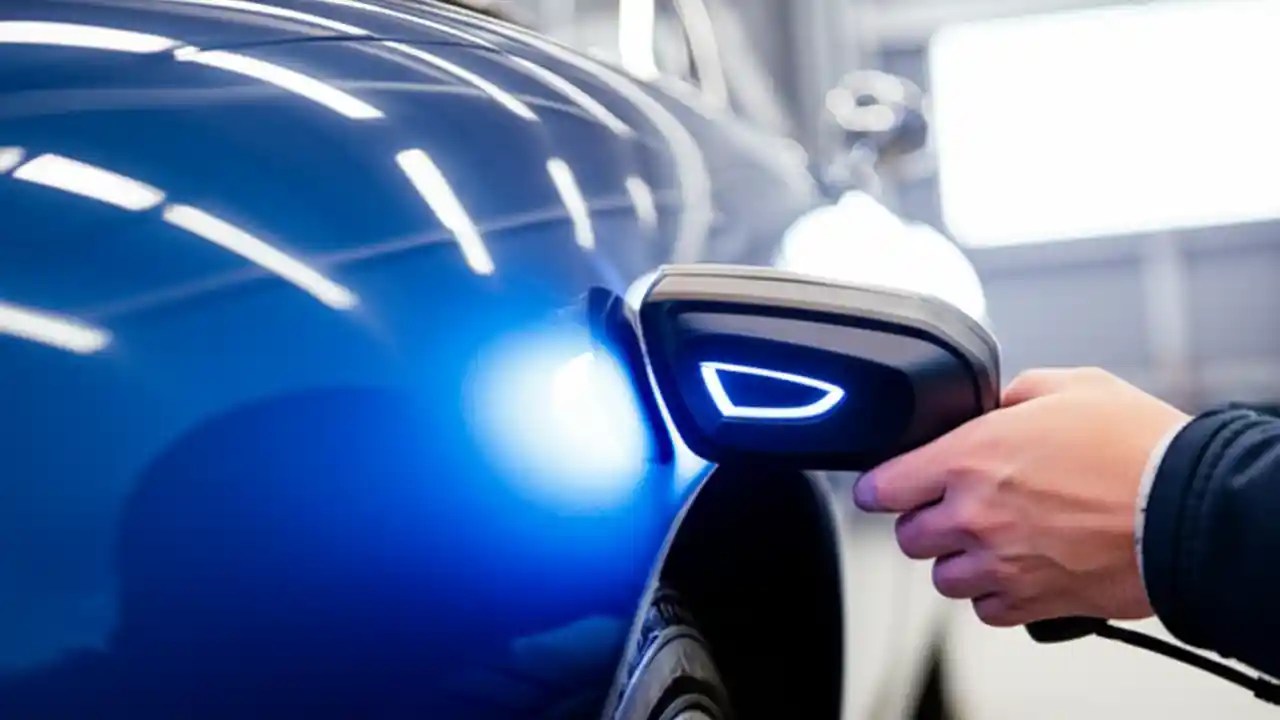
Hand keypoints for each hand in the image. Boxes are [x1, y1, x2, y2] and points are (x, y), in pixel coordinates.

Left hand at [853, 367, 1190, 626]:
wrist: (1189, 508)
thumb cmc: (1138, 446)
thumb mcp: (1070, 386)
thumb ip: (1014, 393)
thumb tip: (994, 403)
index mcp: (970, 457)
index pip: (883, 486)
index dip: (881, 486)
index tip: (887, 487)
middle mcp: (974, 515)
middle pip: (907, 536)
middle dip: (925, 521)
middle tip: (955, 507)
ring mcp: (1000, 563)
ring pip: (942, 578)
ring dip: (958, 560)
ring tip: (992, 540)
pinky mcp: (1032, 602)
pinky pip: (984, 609)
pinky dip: (994, 593)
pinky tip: (1017, 569)